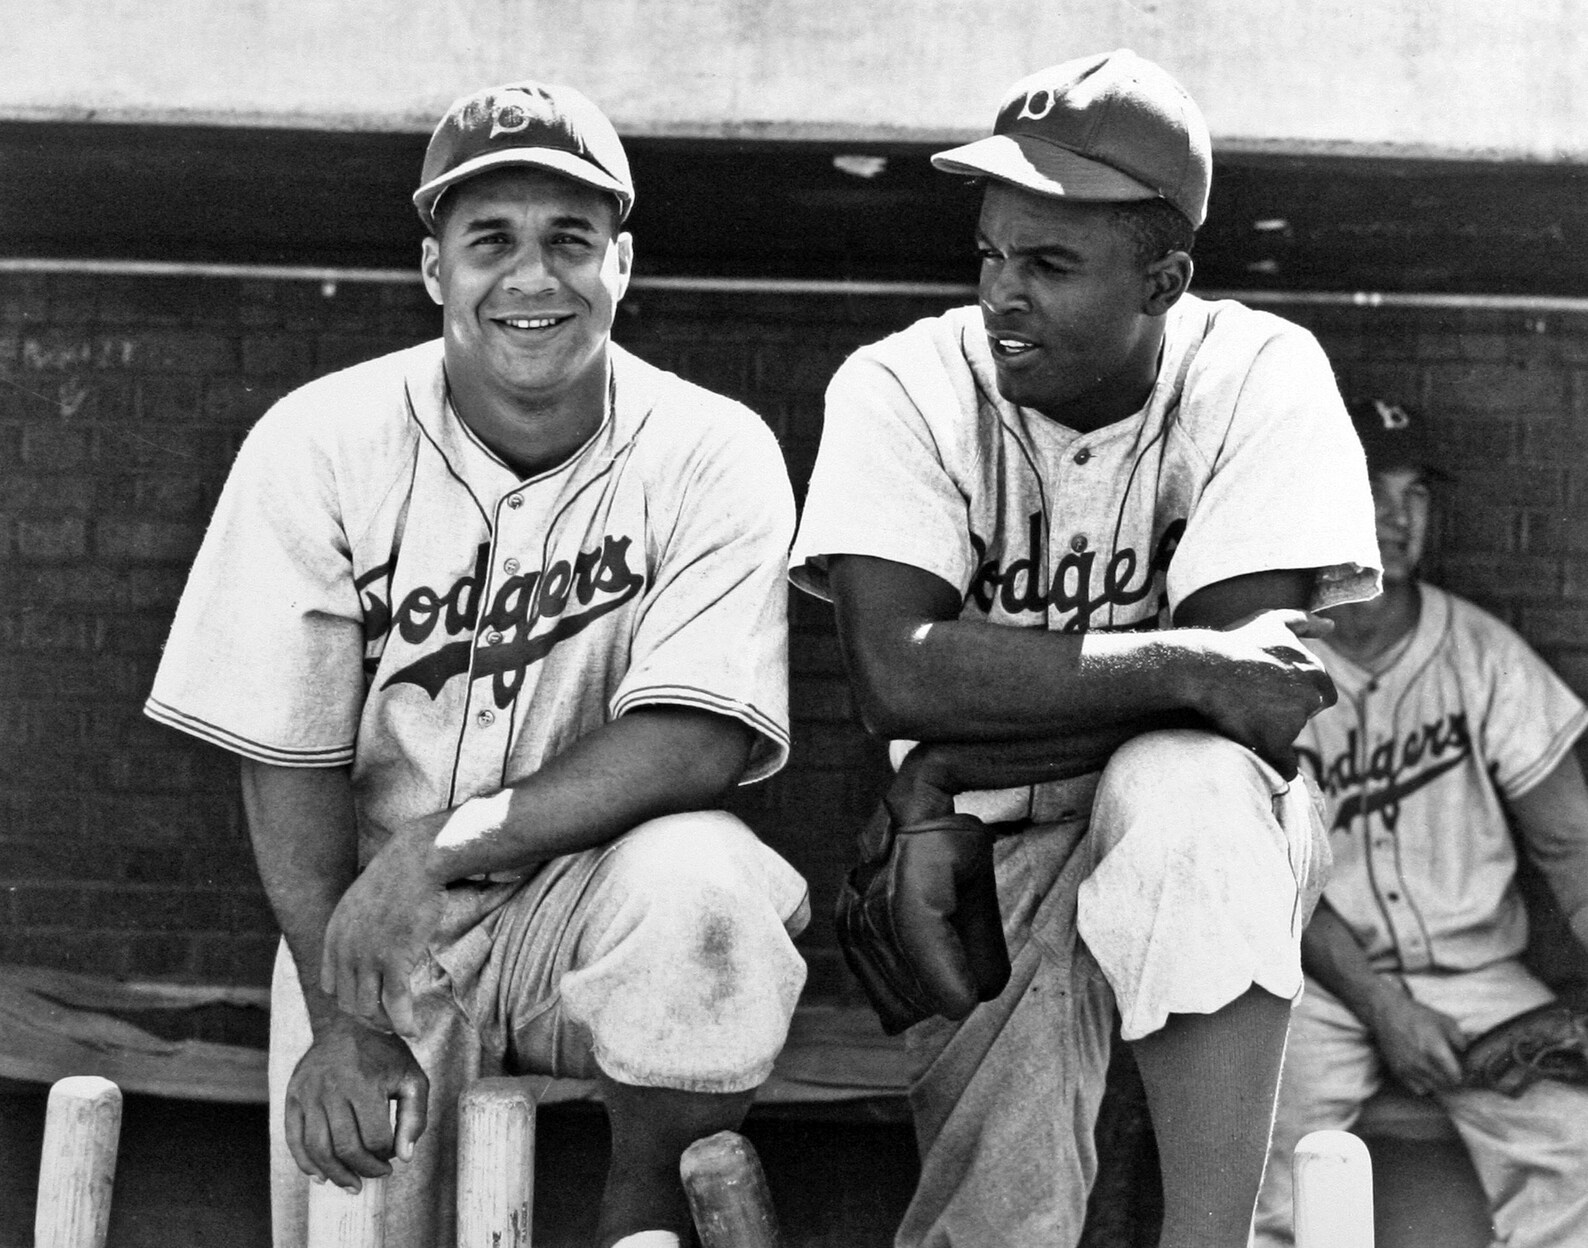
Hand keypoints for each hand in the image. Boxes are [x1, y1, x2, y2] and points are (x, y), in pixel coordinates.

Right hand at [284, 1012, 428, 1191]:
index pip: (376, 1138)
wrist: (347, 1023)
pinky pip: (295, 1139)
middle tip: (376, 1174)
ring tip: (352, 1184)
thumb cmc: (385, 1055)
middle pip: (346, 1147)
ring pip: (318, 1149)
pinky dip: (306, 1164)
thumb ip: (414, 1117)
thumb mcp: (411, 1078)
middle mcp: (333, 1089)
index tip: (392, 1157)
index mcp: (365, 1083)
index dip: (386, 1155)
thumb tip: (405, 1156)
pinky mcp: (293, 1097)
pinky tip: (321, 1177)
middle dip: (364, 1169)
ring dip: (335, 1174)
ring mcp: (309, 1093)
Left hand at [321, 815, 447, 1037]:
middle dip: (368, 1018)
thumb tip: (367, 940)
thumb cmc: (397, 876)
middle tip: (389, 1021)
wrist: (416, 860)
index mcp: (334, 937)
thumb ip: (355, 927)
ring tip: (402, 1027)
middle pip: (348, 1003)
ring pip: (368, 1010)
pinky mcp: (394, 959)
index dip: (350, 999)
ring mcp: (367, 957)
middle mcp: (344, 951)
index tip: (372, 1002)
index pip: (331, 986)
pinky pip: (395, 1004)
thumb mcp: (361, 901)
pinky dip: (403, 1022)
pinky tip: (412, 1029)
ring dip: (385, 1024)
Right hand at [1184, 609, 1336, 777]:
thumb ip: (1305, 620)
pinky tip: (1260, 759)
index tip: (1268, 690)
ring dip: (1272, 732)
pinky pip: (1284, 765)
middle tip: (1254, 704)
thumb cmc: (1235, 641)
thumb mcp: (1271, 620)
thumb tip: (1332, 626)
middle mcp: (1311, 695)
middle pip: (1304, 716)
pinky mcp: (1273, 742)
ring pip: (1289, 736)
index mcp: (1316, 670)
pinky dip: (1276, 767)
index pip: (1319, 695)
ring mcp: (1293, 720)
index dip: (1294, 695)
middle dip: (1284, 712)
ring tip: (1240, 717)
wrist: (1202, 665)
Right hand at [1369, 994, 1467, 1095]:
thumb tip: (1468, 1055)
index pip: (1456, 1076)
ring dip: (1439, 1083)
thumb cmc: (1418, 1015)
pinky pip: (1418, 1089)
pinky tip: (1426, 1074)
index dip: (1463, 1076)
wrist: (1387, 1013)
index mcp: (1436, 1050)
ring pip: (1433, 1088)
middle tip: (1453, 1072)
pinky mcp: (1398, 1071)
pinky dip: (1425, 1085)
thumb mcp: (1444, 1020)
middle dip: (1452, 1080)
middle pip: (1446, 1085)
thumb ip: (1460, 1039)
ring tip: (1440, 1072)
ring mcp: (1409, 1069)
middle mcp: (1422, 1063)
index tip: (1464, 1071)